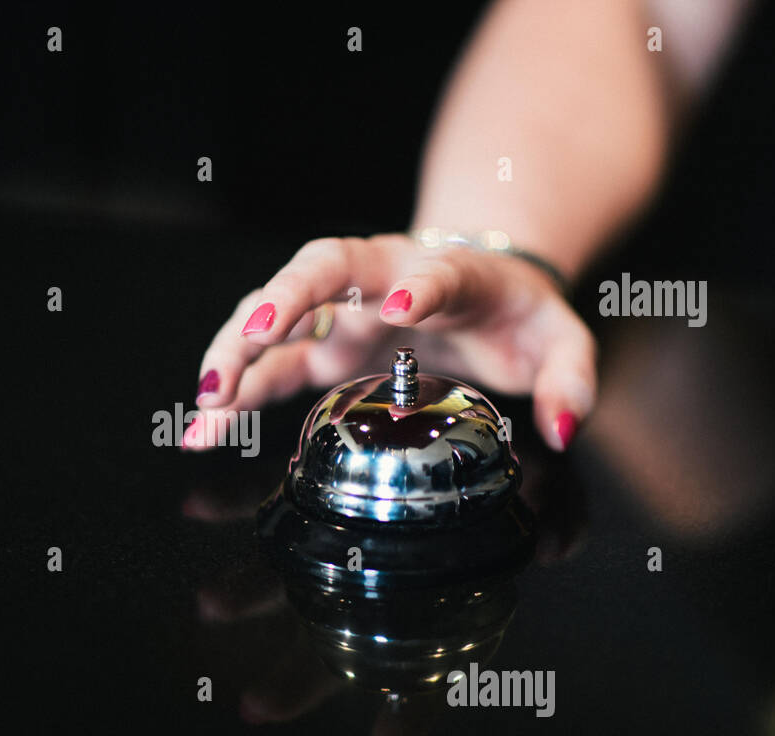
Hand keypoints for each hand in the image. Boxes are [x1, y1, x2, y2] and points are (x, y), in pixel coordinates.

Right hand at [189, 234, 595, 450]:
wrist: (476, 283)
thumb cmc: (514, 312)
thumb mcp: (560, 342)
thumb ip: (570, 378)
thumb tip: (567, 427)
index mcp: (449, 271)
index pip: (433, 271)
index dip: (418, 285)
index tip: (399, 306)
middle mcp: (380, 279)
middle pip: (321, 270)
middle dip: (286, 300)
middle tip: (257, 336)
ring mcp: (341, 312)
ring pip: (275, 312)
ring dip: (238, 350)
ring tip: (209, 399)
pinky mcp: (319, 346)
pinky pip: (266, 364)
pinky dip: (235, 392)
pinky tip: (204, 427)